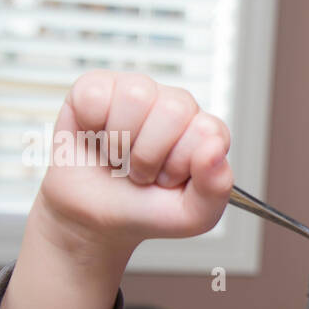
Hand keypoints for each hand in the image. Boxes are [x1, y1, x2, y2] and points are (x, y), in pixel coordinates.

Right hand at [36, 70, 233, 253]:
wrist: (92, 219)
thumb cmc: (144, 212)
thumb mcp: (192, 216)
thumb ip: (216, 186)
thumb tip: (215, 147)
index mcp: (205, 133)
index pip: (207, 130)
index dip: (181, 163)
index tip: (167, 180)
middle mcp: (175, 107)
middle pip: (174, 109)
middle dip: (149, 155)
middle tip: (140, 172)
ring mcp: (137, 93)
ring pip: (136, 96)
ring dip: (120, 143)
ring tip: (118, 157)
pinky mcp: (96, 88)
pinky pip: (95, 94)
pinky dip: (91, 125)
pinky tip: (96, 138)